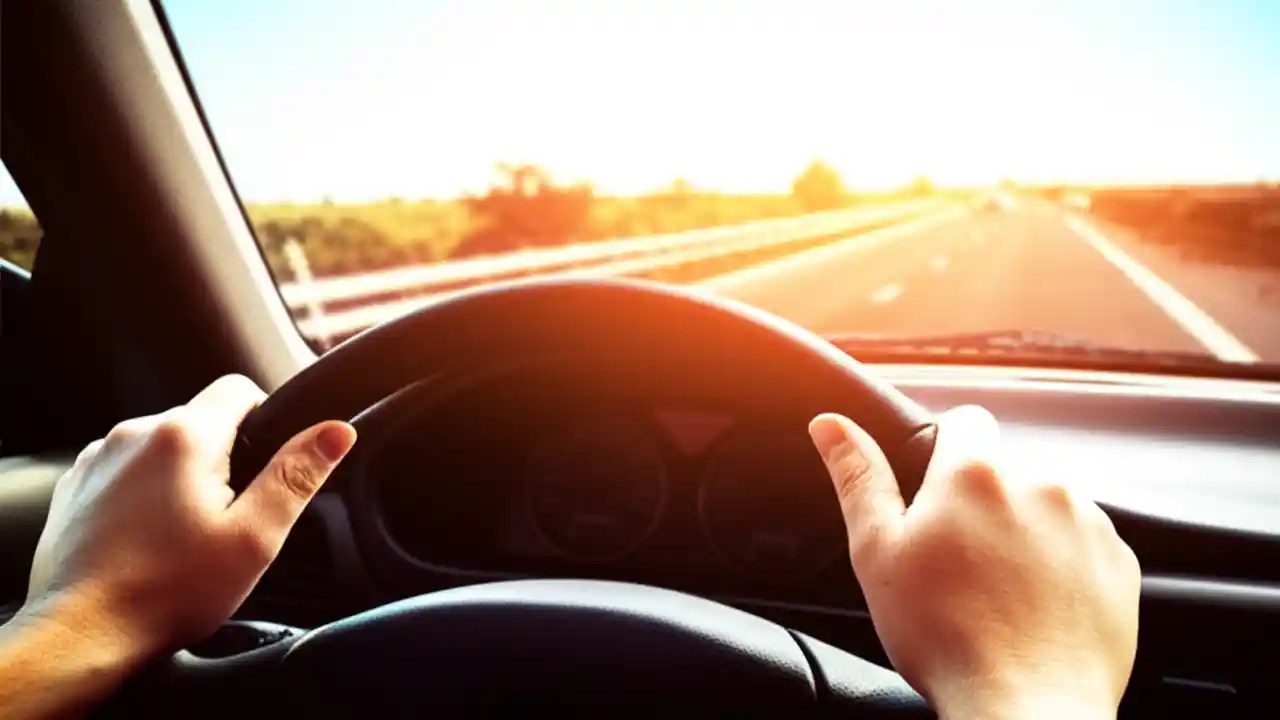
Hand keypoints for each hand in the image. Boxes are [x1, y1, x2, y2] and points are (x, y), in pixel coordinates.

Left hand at [23, 374, 355, 662]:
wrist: (81, 634)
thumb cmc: (167, 591)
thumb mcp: (254, 537)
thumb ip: (296, 476)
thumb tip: (336, 432)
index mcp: (184, 437)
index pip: (239, 389)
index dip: (265, 420)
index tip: (264, 467)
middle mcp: (135, 434)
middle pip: (202, 421)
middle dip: (223, 459)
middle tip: (226, 518)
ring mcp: (98, 459)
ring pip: (164, 447)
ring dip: (181, 476)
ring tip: (184, 535)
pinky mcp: (77, 486)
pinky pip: (128, 471)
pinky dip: (145, 494)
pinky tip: (149, 539)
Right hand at [809, 407, 1139, 719]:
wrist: (1027, 708)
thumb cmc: (944, 636)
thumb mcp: (878, 554)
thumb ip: (857, 479)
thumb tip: (831, 425)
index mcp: (976, 474)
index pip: (965, 420)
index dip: (945, 451)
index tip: (935, 495)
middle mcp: (1042, 483)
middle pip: (1006, 470)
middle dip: (984, 503)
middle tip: (958, 563)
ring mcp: (1090, 523)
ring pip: (1047, 506)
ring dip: (1026, 531)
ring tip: (999, 591)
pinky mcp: (1121, 563)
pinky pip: (1085, 545)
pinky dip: (1063, 565)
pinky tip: (1036, 606)